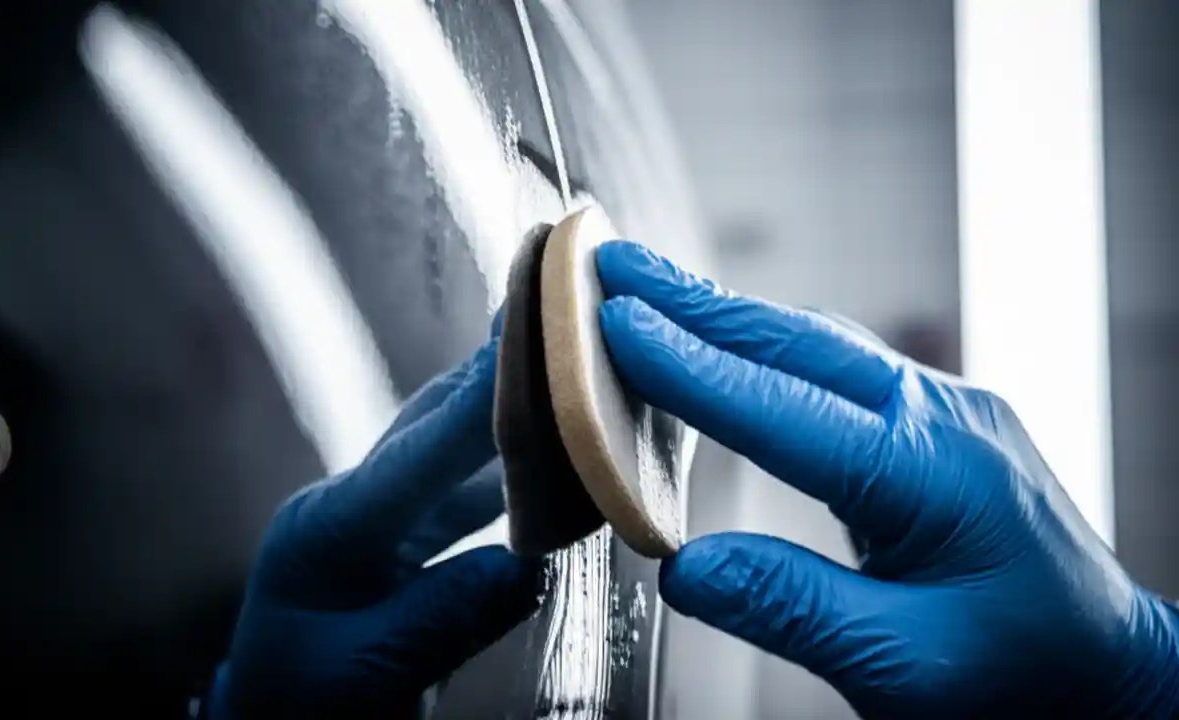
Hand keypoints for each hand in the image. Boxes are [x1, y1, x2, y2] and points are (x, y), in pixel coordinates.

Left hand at [208, 338, 538, 717]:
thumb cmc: (300, 712)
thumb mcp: (366, 676)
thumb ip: (444, 618)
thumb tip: (527, 567)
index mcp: (326, 529)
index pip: (417, 453)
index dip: (480, 399)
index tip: (530, 341)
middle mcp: (349, 508)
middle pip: (430, 427)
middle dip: (493, 379)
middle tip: (553, 323)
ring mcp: (374, 524)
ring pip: (450, 455)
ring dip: (506, 420)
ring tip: (563, 377)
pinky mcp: (399, 546)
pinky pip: (463, 499)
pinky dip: (509, 479)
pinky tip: (551, 463)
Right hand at [595, 240, 1178, 717]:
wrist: (1116, 673)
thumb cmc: (1021, 681)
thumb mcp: (904, 669)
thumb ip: (792, 609)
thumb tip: (681, 566)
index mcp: (931, 476)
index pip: (781, 407)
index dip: (688, 365)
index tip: (614, 320)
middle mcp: (941, 418)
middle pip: (797, 341)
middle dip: (695, 301)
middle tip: (612, 264)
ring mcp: (947, 410)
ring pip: (818, 342)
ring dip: (729, 315)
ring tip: (650, 291)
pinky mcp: (942, 421)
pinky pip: (840, 365)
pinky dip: (768, 348)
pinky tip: (728, 346)